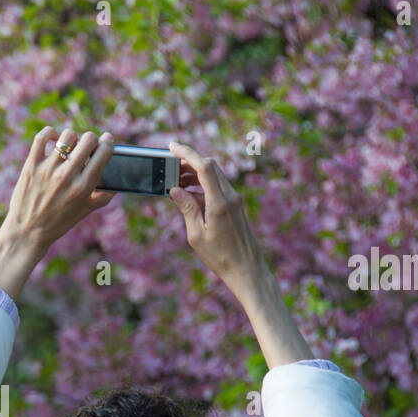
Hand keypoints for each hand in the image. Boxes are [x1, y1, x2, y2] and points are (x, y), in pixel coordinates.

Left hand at [1, 126, 115, 251]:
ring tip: (69, 147)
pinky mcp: (31, 166)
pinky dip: (50, 133)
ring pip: (67, 136)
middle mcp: (67, 176)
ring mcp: (48, 170)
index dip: (107, 143)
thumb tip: (116, 181)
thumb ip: (103, 196)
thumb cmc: (58, 223)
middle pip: (88, 139)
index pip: (103, 152)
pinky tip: (54, 140)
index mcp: (84, 187)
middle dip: (91, 140)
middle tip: (87, 147)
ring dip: (72, 138)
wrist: (27, 233)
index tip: (106, 141)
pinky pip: (42, 137)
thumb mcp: (85, 211)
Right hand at [166, 141, 269, 294]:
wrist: (247, 269)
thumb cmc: (220, 256)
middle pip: (209, 166)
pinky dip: (202, 185)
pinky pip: (217, 187)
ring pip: (214, 176)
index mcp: (219, 203)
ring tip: (175, 182)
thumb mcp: (196, 235)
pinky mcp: (235, 205)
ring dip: (195, 174)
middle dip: (189, 161)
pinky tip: (189, 195)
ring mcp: (235, 199)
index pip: (204, 166)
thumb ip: (186, 209)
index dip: (187, 153)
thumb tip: (174, 190)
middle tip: (170, 166)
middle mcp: (230, 196)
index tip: (172, 147)